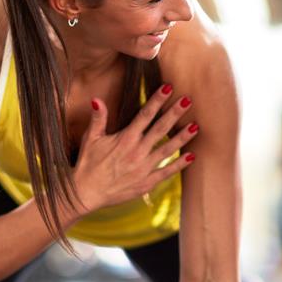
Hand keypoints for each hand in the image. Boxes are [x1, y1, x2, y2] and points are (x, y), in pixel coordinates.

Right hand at [71, 83, 198, 213]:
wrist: (85, 193)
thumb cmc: (87, 164)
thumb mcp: (90, 139)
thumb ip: (98, 119)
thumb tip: (97, 99)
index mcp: (125, 139)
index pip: (145, 115)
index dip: (157, 100)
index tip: (169, 88)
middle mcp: (137, 152)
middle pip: (160, 128)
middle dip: (175, 113)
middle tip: (189, 101)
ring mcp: (144, 168)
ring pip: (168, 149)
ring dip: (182, 137)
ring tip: (196, 126)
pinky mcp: (146, 183)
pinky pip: (167, 172)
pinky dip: (180, 164)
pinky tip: (192, 156)